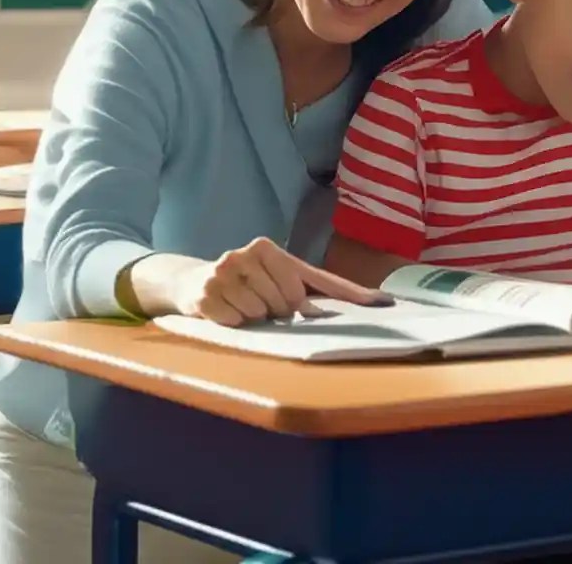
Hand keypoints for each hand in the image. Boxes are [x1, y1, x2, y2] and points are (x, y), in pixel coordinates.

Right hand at [173, 237, 391, 326]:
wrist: (190, 282)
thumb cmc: (245, 283)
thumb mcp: (275, 276)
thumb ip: (312, 287)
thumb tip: (352, 303)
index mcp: (267, 248)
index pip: (314, 279)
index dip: (346, 294)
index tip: (381, 304)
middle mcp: (245, 254)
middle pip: (288, 302)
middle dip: (279, 311)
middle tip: (262, 305)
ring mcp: (224, 272)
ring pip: (262, 313)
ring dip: (256, 319)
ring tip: (243, 307)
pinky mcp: (206, 294)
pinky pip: (238, 322)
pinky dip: (235, 324)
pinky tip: (227, 312)